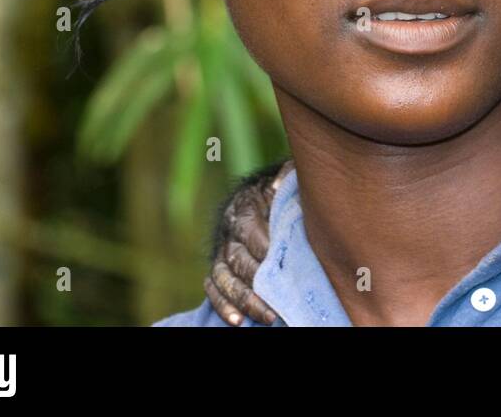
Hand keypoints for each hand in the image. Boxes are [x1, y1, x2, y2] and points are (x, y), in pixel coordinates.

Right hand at [205, 158, 292, 324]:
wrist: (261, 195)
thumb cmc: (282, 190)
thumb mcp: (285, 179)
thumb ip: (284, 179)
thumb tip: (278, 185)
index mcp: (243, 206)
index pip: (249, 229)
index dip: (263, 246)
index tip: (280, 262)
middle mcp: (228, 230)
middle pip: (238, 259)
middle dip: (258, 281)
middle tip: (281, 299)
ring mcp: (221, 251)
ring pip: (226, 279)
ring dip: (244, 300)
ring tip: (268, 316)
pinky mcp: (218, 268)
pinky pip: (214, 289)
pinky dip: (223, 306)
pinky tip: (237, 321)